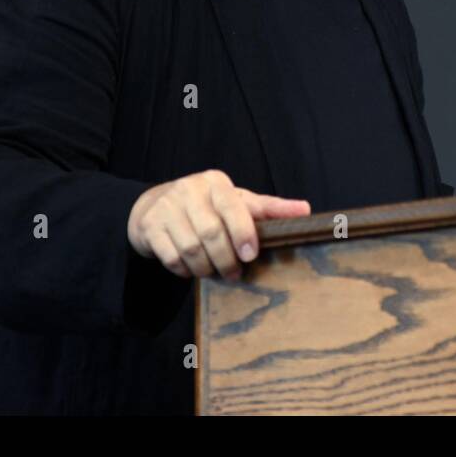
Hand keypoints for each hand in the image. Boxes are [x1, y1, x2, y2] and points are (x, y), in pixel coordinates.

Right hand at [127, 169, 310, 279]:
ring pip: (191, 248)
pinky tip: (191, 269)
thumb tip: (305, 210)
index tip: (251, 255)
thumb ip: (268, 208)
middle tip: (236, 273)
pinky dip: (184, 270)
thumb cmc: (207, 206)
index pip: (232, 206)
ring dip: (206, 268)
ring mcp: (166, 207)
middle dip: (226, 260)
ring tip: (214, 273)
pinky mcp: (149, 227)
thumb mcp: (237, 202)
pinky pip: (171, 257)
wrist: (156, 206)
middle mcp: (189, 190)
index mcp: (215, 182)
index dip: (243, 233)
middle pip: (211, 233)